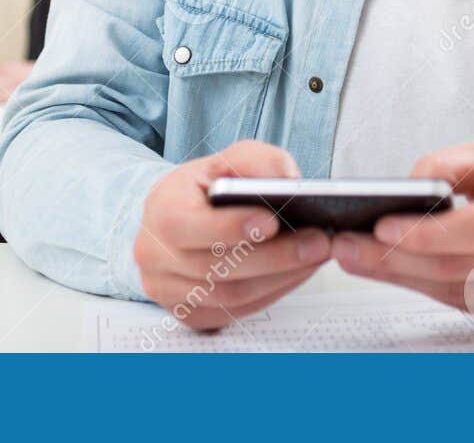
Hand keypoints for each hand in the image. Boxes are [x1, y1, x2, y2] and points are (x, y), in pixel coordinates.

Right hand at [134, 140, 331, 329]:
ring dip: (280, 278)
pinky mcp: (187, 313)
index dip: (230, 227)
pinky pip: (233, 312)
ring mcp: (167, 290)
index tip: (274, 222)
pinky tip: (296, 273)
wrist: (184, 217)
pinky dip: (270, 293)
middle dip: (275, 256)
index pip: (185, 225)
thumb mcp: (229, 160)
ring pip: (229, 296)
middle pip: (216, 268)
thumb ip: (258, 161)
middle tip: (318, 242)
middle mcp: (154, 255)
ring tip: (316, 256)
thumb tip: (288, 181)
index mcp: (160, 209)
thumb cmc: (207, 187)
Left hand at [330, 141, 473, 334]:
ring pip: (456, 292)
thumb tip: (401, 195)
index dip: (427, 233)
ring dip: (401, 276)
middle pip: (459, 267)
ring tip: (358, 256)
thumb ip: (446, 167)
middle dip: (395, 258)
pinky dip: (429, 287)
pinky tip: (397, 271)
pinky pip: (467, 306)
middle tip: (347, 245)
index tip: (380, 226)